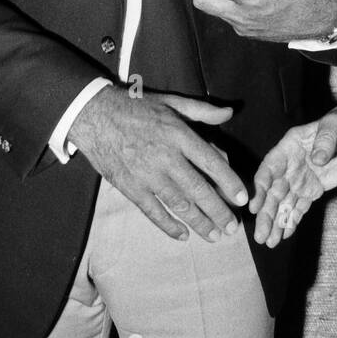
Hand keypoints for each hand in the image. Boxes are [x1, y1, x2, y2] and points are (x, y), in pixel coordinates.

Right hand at [68, 84, 248, 241]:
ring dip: (199, 223)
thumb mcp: (170, 101)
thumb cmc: (135, 107)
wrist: (93, 114)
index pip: (211, 162)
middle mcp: (165, 156)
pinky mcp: (130, 186)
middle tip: (232, 228)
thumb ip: (201, 110)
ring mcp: (146, 174)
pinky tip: (182, 235)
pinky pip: (152, 211)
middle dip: (218, 212)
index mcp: (178, 134)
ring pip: (178, 205)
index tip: (243, 199)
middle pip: (198, 190)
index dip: (229, 182)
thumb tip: (229, 113)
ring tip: (214, 236)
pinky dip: (168, 226)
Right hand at [249, 105, 336, 245]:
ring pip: (284, 203)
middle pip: (273, 192)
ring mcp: (300, 179)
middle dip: (266, 213)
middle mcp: (290, 165)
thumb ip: (325, 141)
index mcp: (289, 147)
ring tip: (268, 242)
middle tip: (259, 235)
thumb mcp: (336, 126)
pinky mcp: (313, 190)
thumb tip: (317, 160)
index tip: (254, 205)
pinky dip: (292, 221)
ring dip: (275, 222)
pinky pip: (300, 208)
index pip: (269, 169)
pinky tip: (284, 235)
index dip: (260, 187)